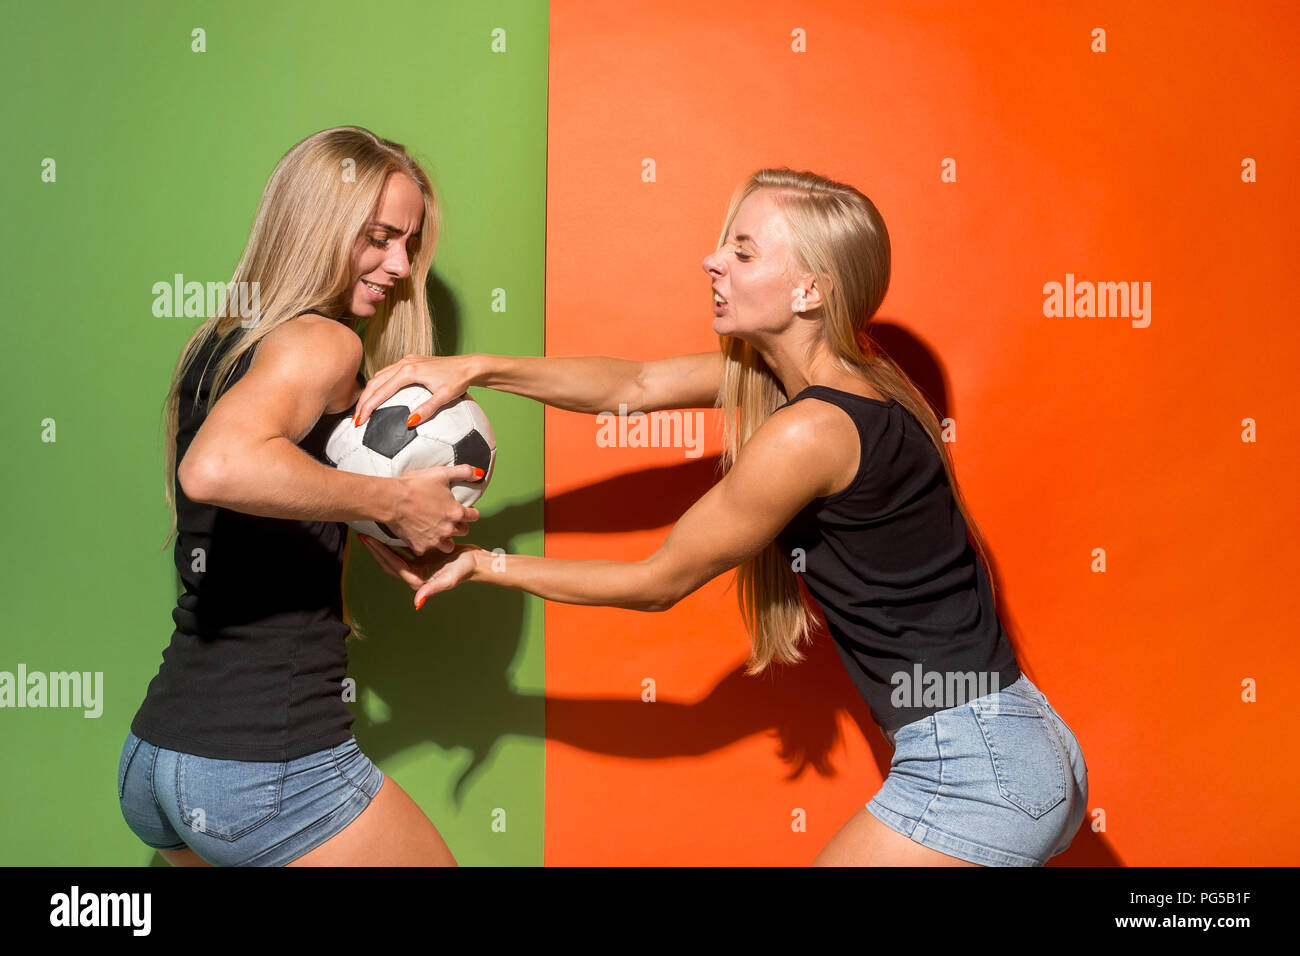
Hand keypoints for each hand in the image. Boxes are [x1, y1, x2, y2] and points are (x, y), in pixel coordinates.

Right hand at [353, 354, 476, 427]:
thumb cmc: (459, 381)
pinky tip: (377, 395)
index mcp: (410, 371)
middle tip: (356, 418)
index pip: (382, 390)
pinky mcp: (411, 361)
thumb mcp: (445, 397)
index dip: (369, 406)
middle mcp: (405, 362)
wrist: (469, 366)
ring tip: (362, 409)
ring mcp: (407, 360)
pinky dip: (379, 384)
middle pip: (375, 382)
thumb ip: (427, 409)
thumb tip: (409, 423)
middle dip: (363, 400)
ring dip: (369, 392)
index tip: (360, 420)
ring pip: (380, 376)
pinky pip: (388, 372)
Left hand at [358, 536, 481, 607]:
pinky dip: (394, 541)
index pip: (393, 565)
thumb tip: (417, 602)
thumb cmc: (464, 569)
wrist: (476, 561)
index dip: (380, 553)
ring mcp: (417, 565)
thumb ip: (432, 589)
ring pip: (393, 555)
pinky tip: (389, 529)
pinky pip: (403, 549)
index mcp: (417, 579)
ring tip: (371, 532)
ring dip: (381, 545)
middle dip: (376, 549)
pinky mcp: (422, 557)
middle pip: (388, 561)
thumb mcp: (449, 579)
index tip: (370, 540)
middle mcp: (414, 573)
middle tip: (364, 535)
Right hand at [389, 464, 482, 555]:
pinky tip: (419, 536)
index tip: (465, 511)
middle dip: (459, 526)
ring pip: (448, 545)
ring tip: (437, 532)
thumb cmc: (414, 486)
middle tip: (448, 519)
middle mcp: (448, 529)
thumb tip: (478, 473)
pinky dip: (423, 544)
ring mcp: (434, 539)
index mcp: (456, 512)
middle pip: (463, 531)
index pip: (474, 516)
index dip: (470, 512)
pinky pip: (426, 549)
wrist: (391, 499)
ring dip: (445, 540)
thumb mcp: (441, 473)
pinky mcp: (420, 546)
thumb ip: (463, 472)